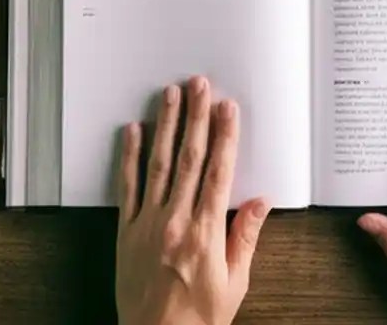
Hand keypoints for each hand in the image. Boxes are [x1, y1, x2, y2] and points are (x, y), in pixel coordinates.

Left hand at [115, 77, 269, 324]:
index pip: (218, 173)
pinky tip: (132, 131)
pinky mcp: (126, 232)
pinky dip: (129, 157)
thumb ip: (245, 237)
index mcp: (206, 232)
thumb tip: (260, 202)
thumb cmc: (199, 317)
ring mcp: (148, 224)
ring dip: (165, 126)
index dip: (225, 137)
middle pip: (189, 159)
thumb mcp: (235, 281)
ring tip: (170, 95)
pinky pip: (127, 187)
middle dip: (196, 118)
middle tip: (198, 84)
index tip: (227, 108)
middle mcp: (175, 221)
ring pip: (158, 165)